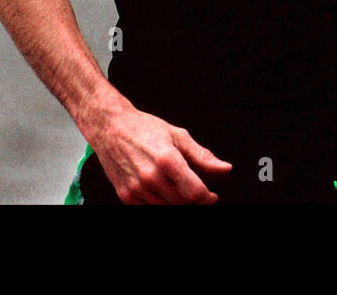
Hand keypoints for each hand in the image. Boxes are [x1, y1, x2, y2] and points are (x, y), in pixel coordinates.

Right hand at [88, 105, 232, 203]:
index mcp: (167, 160)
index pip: (195, 193)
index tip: (210, 195)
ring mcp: (137, 188)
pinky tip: (158, 188)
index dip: (207, 197)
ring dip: (175, 201)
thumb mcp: (177, 136)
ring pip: (167, 208)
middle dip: (192, 198)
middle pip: (183, 202)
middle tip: (191, 187)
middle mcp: (151, 177)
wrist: (110, 127)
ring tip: (173, 183)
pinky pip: (149, 208)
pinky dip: (158, 202)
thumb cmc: (143, 128)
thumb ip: (203, 156)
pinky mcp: (126, 195)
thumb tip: (225, 169)